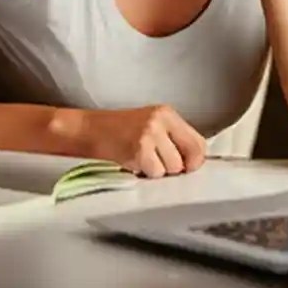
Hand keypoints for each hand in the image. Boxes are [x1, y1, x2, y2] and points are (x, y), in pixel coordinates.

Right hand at [74, 105, 207, 177]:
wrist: (89, 130)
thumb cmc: (118, 131)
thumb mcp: (150, 125)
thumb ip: (173, 138)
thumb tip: (194, 162)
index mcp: (167, 113)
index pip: (199, 142)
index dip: (195, 160)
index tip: (185, 166)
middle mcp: (161, 121)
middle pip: (188, 158)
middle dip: (175, 167)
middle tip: (156, 162)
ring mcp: (150, 134)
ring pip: (172, 168)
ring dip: (159, 171)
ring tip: (143, 160)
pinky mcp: (139, 149)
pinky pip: (155, 172)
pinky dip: (145, 174)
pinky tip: (134, 163)